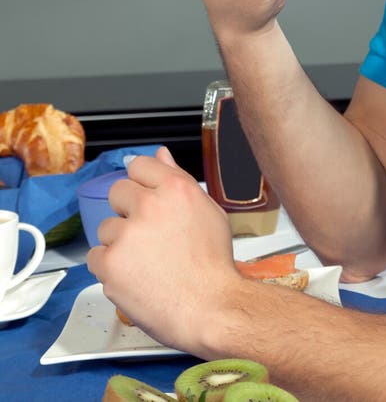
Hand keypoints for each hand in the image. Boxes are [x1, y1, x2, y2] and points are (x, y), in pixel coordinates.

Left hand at [87, 147, 240, 355]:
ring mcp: (127, 234)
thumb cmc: (213, 264)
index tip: (145, 199)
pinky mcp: (110, 263)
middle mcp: (149, 205)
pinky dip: (108, 268)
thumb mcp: (208, 211)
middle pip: (118, 192)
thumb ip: (180, 179)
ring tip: (145, 263)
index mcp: (175, 188)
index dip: (142, 183)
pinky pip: (95, 256)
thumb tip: (161, 155)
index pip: (139, 165)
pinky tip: (133, 277)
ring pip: (106, 228)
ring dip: (119, 243)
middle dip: (128, 211)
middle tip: (147, 236)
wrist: (210, 307)